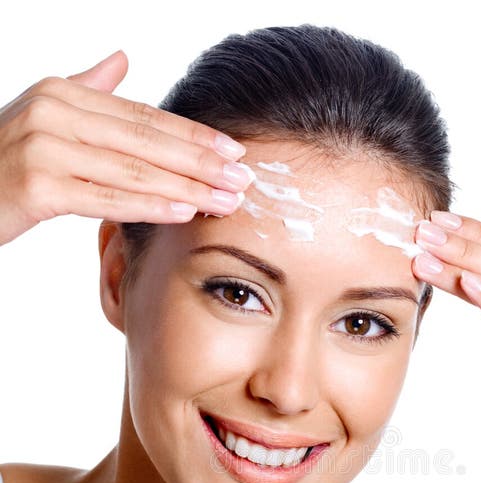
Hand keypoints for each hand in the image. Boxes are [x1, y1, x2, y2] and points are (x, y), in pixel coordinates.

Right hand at [0, 50, 253, 245]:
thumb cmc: (5, 157)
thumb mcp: (44, 114)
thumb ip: (87, 88)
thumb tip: (122, 60)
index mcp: (63, 93)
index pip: (143, 117)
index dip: (192, 135)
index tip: (233, 151)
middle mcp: (54, 113)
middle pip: (145, 142)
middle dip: (201, 163)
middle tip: (244, 179)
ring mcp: (44, 148)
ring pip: (132, 172)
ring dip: (187, 189)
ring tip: (226, 202)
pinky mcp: (37, 186)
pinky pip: (105, 199)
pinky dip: (149, 207)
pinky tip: (184, 213)